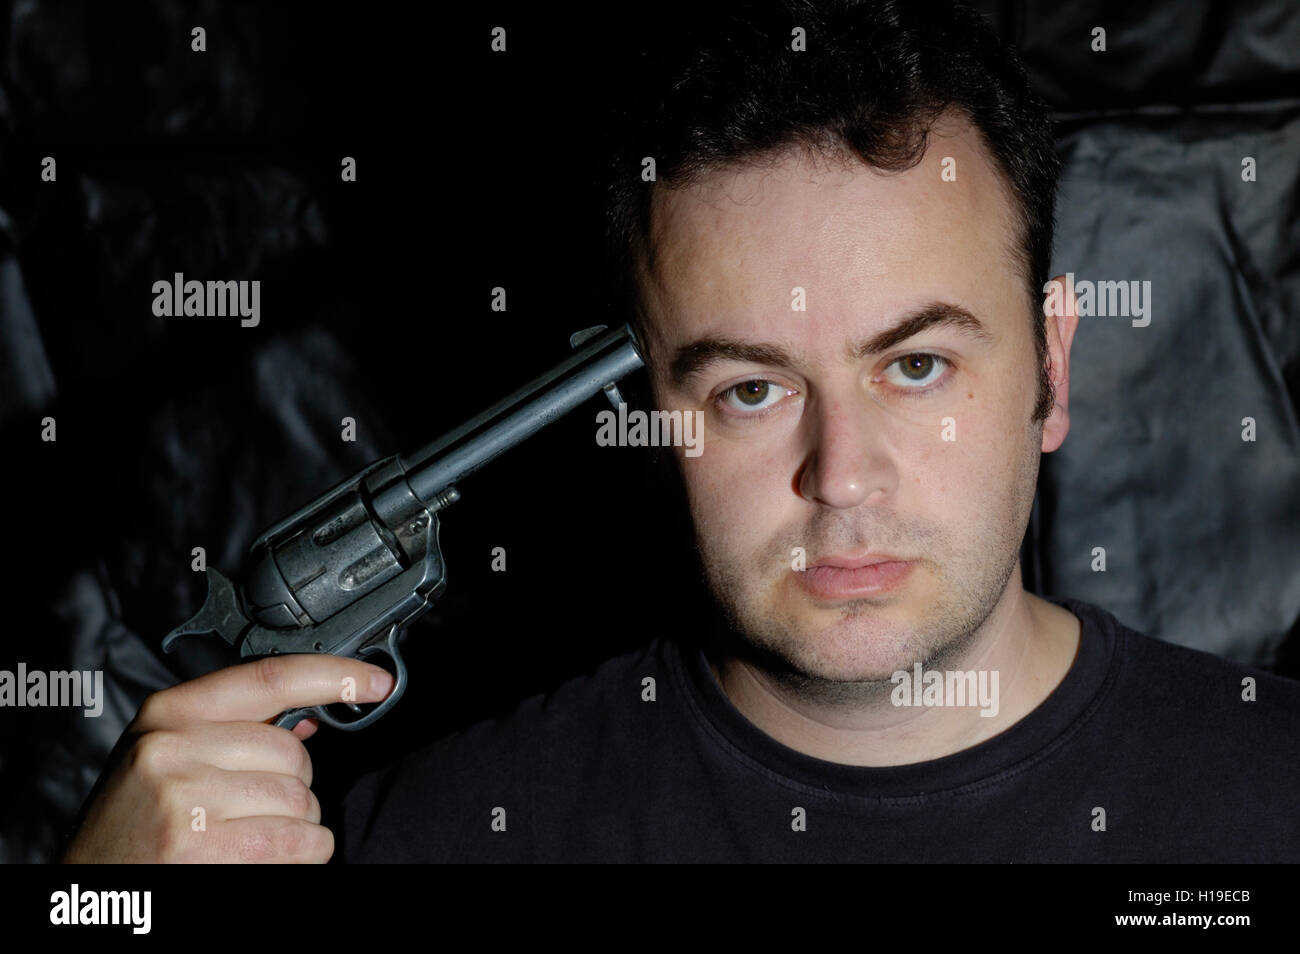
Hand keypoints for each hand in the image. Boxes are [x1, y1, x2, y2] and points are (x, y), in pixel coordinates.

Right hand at [59, 654, 394, 862]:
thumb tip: (311, 716)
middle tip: (255, 807)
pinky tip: (268, 859)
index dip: (334, 675)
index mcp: (169, 713)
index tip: (378, 680)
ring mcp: (184, 797)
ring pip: (302, 800)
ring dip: (298, 826)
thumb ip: (234, 730)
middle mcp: (172, 747)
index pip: (270, 677)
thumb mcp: (167, 757)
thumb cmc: (133, 824)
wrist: (88, 886)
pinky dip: (302, 855)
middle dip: (295, 785)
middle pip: (295, 753)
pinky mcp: (197, 846)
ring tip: (251, 836)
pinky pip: (296, 842)